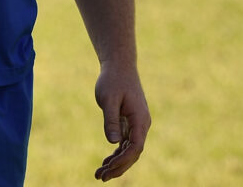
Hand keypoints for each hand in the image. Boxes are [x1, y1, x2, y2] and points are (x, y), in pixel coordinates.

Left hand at [92, 61, 150, 180]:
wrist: (119, 66)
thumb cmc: (113, 80)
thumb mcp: (108, 98)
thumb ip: (111, 120)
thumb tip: (113, 143)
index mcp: (140, 119)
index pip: (135, 147)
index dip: (123, 161)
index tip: (108, 169)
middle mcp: (142, 124)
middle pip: (133, 153)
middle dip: (118, 167)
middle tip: (100, 177)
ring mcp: (137, 124)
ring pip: (130, 150)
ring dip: (117, 162)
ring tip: (100, 174)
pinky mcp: (131, 122)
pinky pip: (126, 143)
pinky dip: (117, 153)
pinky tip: (106, 161)